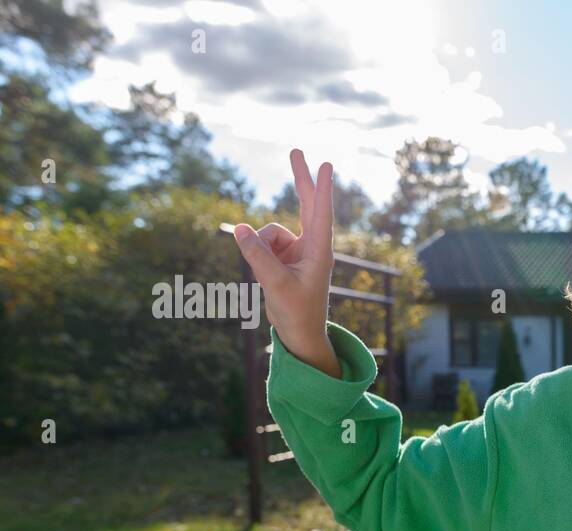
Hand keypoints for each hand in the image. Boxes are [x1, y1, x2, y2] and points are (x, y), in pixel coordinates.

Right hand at [231, 149, 335, 359]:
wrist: (299, 333)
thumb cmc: (296, 312)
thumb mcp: (274, 284)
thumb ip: (256, 255)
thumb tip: (239, 228)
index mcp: (319, 251)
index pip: (320, 213)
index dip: (321, 188)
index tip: (326, 164)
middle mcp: (311, 246)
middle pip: (305, 204)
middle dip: (300, 179)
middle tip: (296, 150)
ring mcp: (297, 250)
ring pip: (268, 233)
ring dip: (260, 250)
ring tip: (269, 276)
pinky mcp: (284, 257)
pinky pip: (262, 245)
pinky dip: (257, 255)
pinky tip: (265, 277)